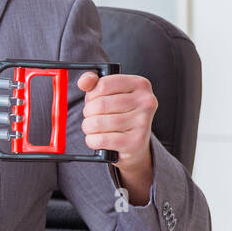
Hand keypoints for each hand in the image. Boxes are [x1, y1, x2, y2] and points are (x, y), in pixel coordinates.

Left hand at [77, 70, 155, 199]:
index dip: (91, 94)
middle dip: (89, 114)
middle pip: (98, 105)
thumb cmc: (120, 119)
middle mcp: (147, 102)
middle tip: (94, 120)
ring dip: (89, 130)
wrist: (136, 150)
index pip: (103, 83)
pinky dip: (93, 142)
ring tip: (98, 131)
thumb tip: (84, 80)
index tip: (93, 100)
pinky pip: (99, 140)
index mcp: (141, 85)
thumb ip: (94, 84)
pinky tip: (100, 142)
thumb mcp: (110, 97)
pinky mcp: (134, 143)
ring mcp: (143, 124)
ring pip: (96, 123)